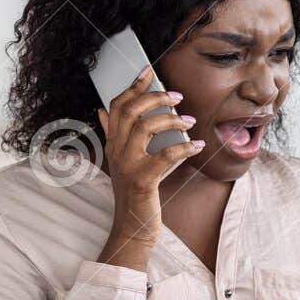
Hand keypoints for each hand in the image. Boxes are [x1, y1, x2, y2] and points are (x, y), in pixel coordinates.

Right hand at [96, 65, 201, 265]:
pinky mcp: (143, 180)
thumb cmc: (135, 193)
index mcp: (113, 144)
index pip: (117, 106)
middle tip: (177, 96)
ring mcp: (127, 165)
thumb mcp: (123, 161)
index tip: (148, 71)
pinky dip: (185, 147)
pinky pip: (165, 155)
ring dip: (172, 120)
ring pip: (145, 127)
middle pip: (130, 111)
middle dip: (155, 97)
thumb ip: (116, 135)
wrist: (132, 228)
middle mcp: (116, 151)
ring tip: (190, 122)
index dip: (132, 86)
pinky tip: (198, 146)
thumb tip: (102, 110)